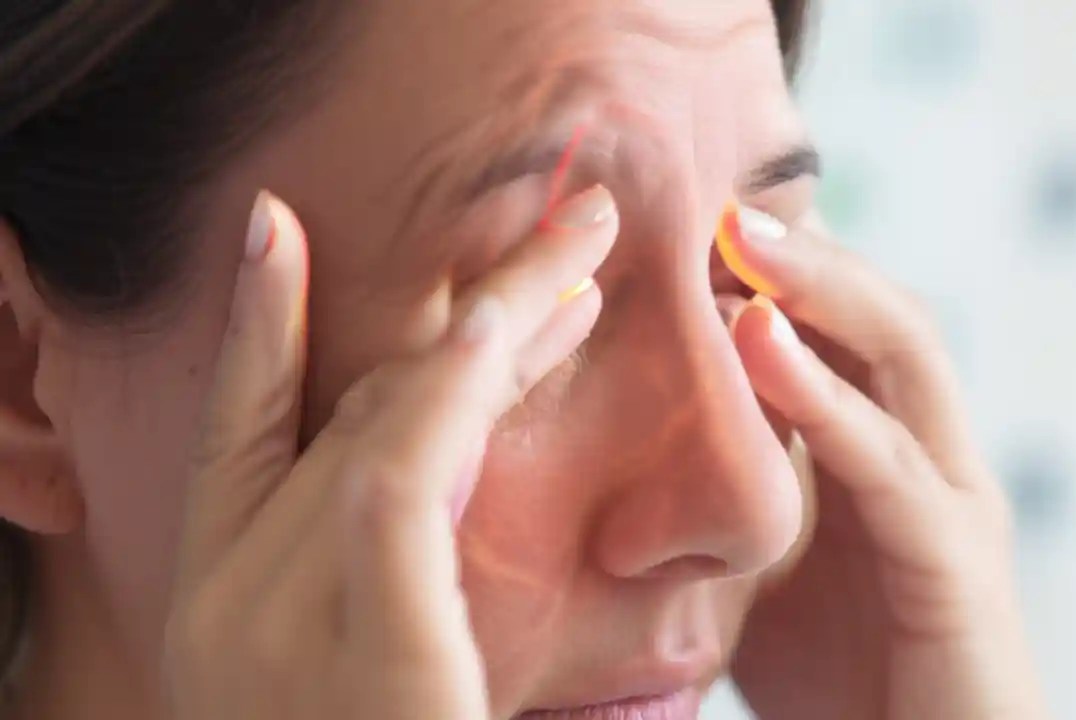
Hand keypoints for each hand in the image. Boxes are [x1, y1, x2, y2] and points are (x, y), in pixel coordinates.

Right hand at [164, 186, 617, 718]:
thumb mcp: (363, 662)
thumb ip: (375, 568)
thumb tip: (437, 462)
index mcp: (224, 602)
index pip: (233, 434)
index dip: (256, 327)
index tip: (273, 229)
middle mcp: (228, 600)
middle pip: (350, 416)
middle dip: (459, 319)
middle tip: (555, 242)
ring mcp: (275, 623)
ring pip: (386, 425)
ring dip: (492, 328)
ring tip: (583, 258)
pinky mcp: (360, 648)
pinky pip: (395, 484)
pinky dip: (450, 393)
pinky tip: (510, 320)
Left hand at [721, 207, 1046, 719]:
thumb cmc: (844, 680)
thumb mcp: (765, 572)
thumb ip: (729, 507)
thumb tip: (625, 468)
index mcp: (887, 458)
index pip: (847, 335)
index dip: (781, 275)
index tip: (695, 227)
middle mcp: (931, 462)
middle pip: (884, 320)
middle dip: (806, 256)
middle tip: (718, 203)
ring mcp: (952, 505)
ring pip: (903, 359)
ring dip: (823, 290)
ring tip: (743, 238)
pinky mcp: (953, 563)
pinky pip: (886, 464)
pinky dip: (823, 396)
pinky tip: (758, 342)